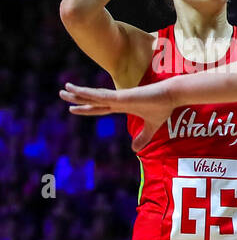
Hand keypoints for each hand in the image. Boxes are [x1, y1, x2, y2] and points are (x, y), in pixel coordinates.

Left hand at [60, 80, 175, 152]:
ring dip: (78, 93)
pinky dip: (89, 93)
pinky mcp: (122, 96)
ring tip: (64, 89)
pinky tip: (78, 91)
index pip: (99, 107)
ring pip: (94, 95)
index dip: (87, 108)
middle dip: (77, 97)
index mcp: (122, 106)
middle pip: (93, 99)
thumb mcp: (152, 126)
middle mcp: (117, 100)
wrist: (172, 95)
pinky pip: (101, 96)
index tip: (73, 108)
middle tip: (62, 94)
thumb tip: (135, 150)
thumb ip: (143, 137)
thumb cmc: (163, 107)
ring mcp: (118, 97)